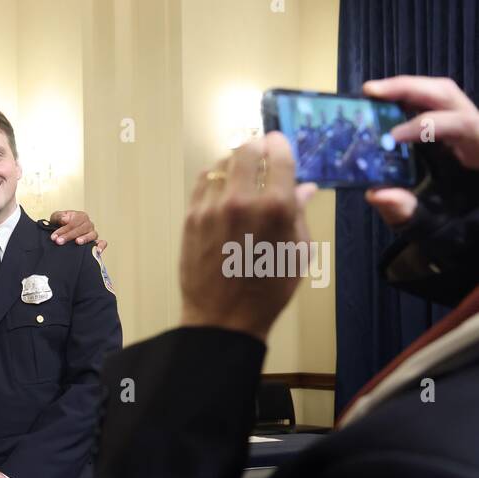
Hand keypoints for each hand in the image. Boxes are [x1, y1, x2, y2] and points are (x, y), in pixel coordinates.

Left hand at [48, 210, 104, 251]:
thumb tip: (65, 219)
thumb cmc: (61, 224)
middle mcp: (88, 224)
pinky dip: (101, 245)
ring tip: (77, 242)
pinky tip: (97, 250)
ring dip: (85, 238)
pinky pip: (102, 242)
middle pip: (81, 229)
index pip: (72, 223)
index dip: (62, 230)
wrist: (63, 232)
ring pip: (92, 234)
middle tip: (59, 241)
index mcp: (80, 216)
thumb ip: (59, 216)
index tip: (54, 237)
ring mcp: (93, 233)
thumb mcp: (57, 218)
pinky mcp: (96, 242)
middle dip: (69, 235)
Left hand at [180, 133, 317, 341]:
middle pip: (245, 151)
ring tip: (241, 170)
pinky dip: (214, 177)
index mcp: (276, 207)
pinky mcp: (190, 218)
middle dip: (255, 147)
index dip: (279, 144)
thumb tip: (304, 187)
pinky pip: (202, 183)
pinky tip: (221, 184)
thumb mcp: (298, 252)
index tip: (278, 142)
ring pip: (221, 164)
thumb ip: (299, 214)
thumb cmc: (269, 291)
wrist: (223, 318)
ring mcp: (211, 207)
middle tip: (260, 151)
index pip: (278, 156)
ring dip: (233, 162)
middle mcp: (242, 200)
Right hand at [363, 75, 478, 227]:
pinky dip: (407, 100)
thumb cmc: (459, 224)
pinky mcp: (454, 128)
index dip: (427, 124)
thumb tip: (375, 193)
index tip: (392, 136)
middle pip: (448, 94)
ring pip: (442, 94)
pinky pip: (434, 105)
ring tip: (372, 93)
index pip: (461, 124)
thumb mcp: (434, 225)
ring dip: (406, 90)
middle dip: (410, 89)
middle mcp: (478, 130)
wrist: (471, 225)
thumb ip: (406, 211)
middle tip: (370, 92)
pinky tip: (384, 105)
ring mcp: (467, 124)